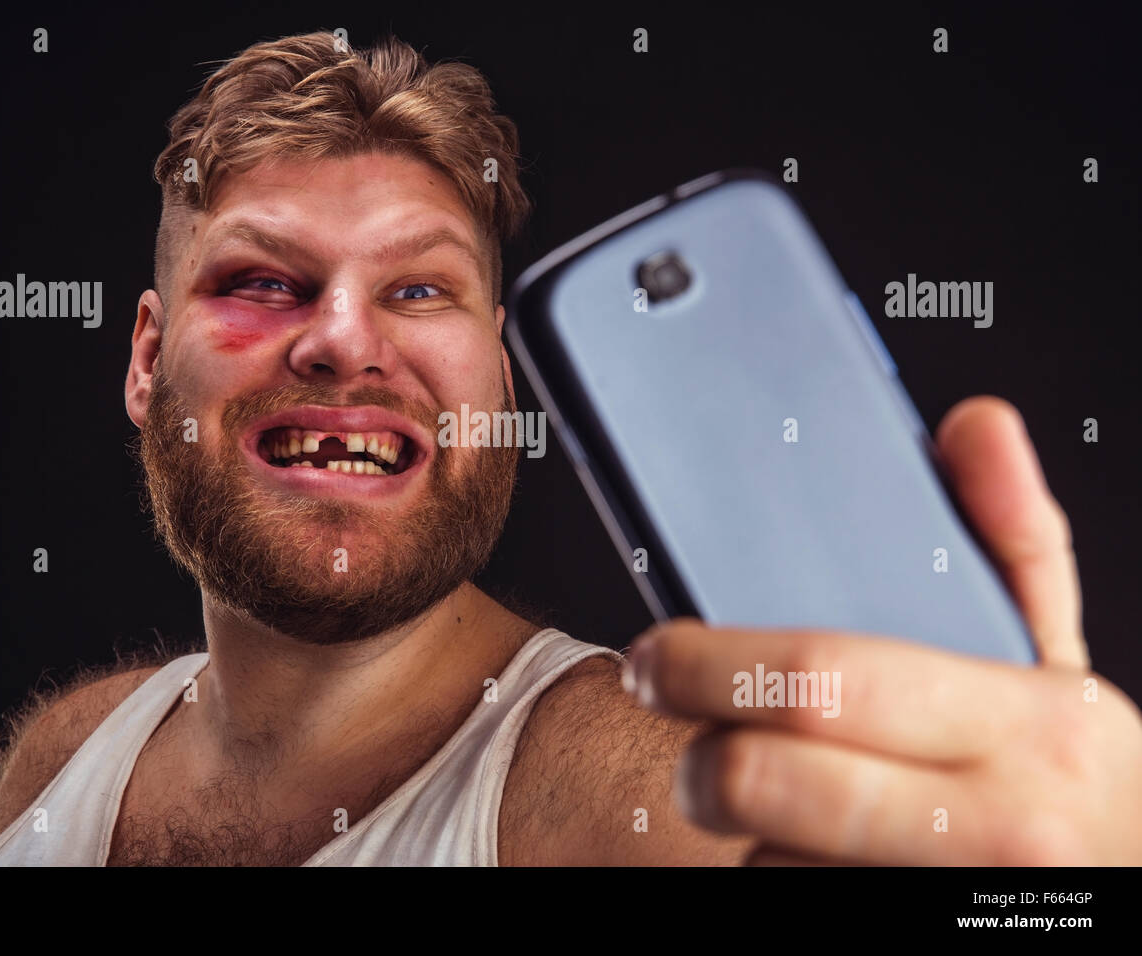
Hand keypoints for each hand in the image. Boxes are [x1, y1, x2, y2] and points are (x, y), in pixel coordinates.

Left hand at [623, 396, 1141, 863]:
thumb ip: (1015, 544)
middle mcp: (997, 830)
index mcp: (1032, 726)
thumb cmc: (1074, 785)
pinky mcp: (896, 944)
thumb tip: (975, 423)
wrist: (1128, 908)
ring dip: (750, 831)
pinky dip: (781, 878)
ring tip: (791, 805)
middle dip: (697, 756)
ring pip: (763, 859)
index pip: (820, 679)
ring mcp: (940, 906)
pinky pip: (783, 903)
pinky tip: (823, 858)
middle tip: (693, 739)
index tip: (655, 655)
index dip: (708, 664)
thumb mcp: (1060, 666)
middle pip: (759, 779)